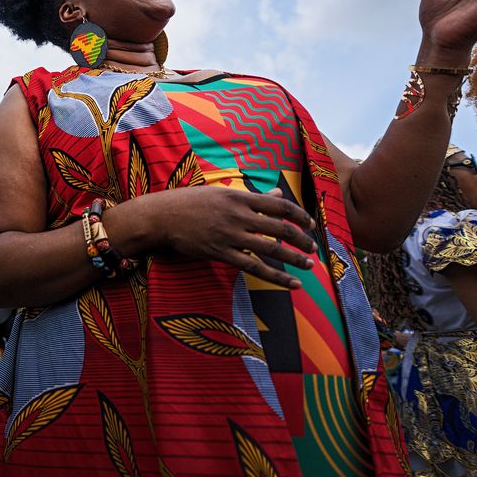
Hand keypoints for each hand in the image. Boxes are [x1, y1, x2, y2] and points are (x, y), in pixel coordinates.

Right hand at [140, 186, 316, 288]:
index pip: (279, 206)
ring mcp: (229, 235)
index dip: (300, 215)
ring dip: (294, 258)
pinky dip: (276, 277)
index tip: (311, 223)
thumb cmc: (190, 202)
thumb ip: (253, 197)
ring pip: (271, 249)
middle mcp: (238, 216)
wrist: (161, 216)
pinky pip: (254, 268)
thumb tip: (278, 193)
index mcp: (239, 197)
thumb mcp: (222, 193)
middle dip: (302, 239)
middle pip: (280, 228)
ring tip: (309, 265)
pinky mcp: (221, 253)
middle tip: (314, 247)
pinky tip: (291, 283)